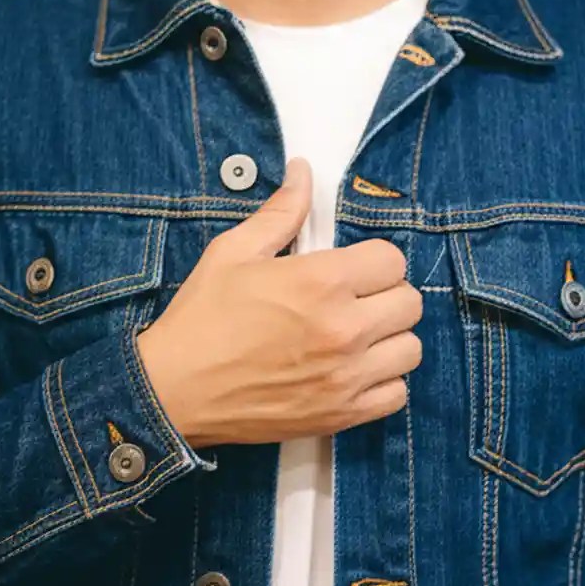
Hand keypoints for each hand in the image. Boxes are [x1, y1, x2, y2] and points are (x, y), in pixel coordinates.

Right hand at [136, 158, 422, 447]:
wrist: (174, 391)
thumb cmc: (201, 319)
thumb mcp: (234, 251)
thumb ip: (281, 212)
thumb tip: (303, 171)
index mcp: (323, 281)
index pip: (393, 260)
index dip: (373, 260)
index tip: (352, 270)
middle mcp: (345, 328)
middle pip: (410, 302)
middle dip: (386, 295)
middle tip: (355, 301)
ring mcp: (347, 376)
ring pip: (410, 349)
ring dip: (390, 339)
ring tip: (358, 337)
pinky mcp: (342, 413)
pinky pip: (397, 394)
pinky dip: (384, 382)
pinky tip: (355, 371)